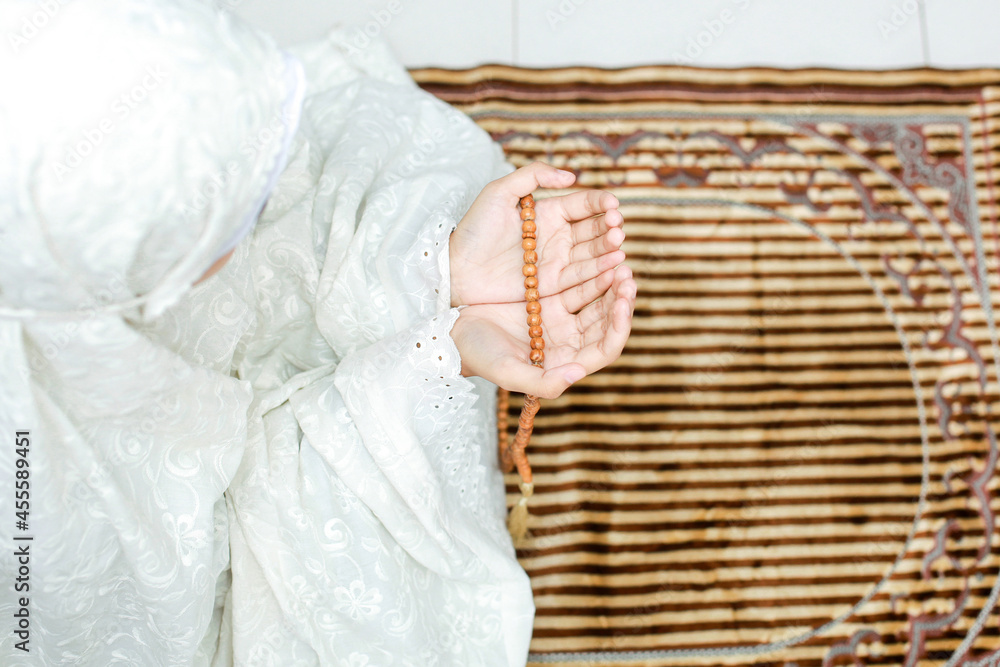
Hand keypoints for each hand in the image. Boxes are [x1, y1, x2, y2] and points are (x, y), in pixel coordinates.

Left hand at [450, 161, 625, 306]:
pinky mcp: (553, 285)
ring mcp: (557, 261)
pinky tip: (613, 266)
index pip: (583, 205)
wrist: (457, 268)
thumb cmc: (474, 228)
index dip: (600, 204)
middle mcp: (558, 236)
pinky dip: (598, 272)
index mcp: (549, 211)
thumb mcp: (499, 191)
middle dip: (608, 227)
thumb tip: (570, 177)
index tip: (612, 205)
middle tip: (616, 227)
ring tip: (619, 245)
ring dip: (608, 250)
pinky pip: (580, 277)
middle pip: (593, 230)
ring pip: (591, 253)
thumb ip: (533, 174)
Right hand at [450, 264, 636, 398]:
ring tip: (619, 260)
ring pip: (598, 299)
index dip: (619, 328)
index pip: (605, 349)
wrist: (451, 329)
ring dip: (611, 281)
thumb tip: (577, 374)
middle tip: (627, 275)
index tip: (622, 303)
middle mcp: (569, 340)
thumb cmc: (476, 354)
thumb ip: (542, 382)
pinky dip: (593, 269)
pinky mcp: (550, 294)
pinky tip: (599, 254)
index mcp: (564, 361)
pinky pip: (581, 281)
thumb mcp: (506, 370)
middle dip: (621, 299)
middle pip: (607, 321)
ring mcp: (561, 316)